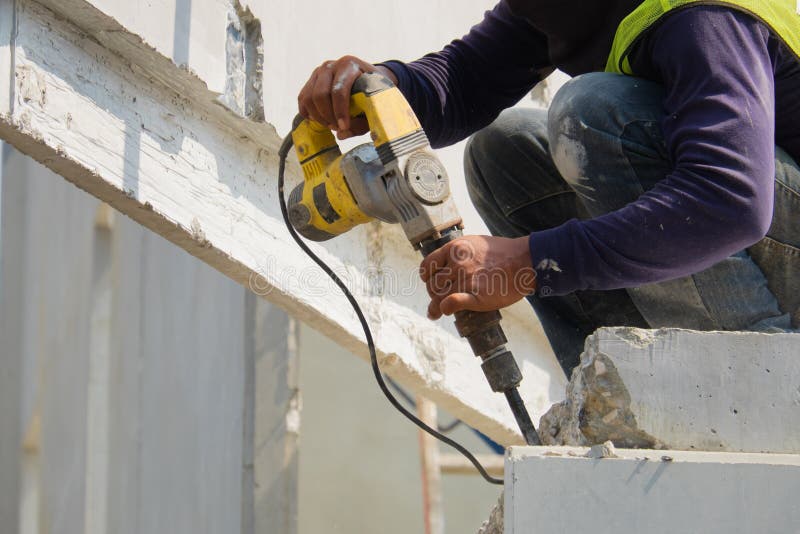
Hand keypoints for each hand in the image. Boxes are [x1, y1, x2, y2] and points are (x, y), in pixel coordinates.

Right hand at [297, 56, 397, 139]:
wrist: (366, 78)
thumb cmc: (372, 93)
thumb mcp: (373, 106)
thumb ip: (361, 122)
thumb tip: (342, 133)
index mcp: (349, 65)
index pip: (339, 89)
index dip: (340, 111)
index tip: (344, 127)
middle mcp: (331, 65)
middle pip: (320, 94)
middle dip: (328, 116)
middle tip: (338, 128)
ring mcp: (318, 72)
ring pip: (308, 97)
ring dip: (318, 116)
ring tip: (331, 125)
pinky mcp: (311, 81)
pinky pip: (302, 98)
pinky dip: (308, 113)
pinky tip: (319, 120)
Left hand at [419, 235, 536, 319]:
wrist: (525, 261)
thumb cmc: (502, 252)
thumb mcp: (474, 243)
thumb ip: (457, 252)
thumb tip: (444, 264)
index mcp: (454, 249)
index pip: (427, 266)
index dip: (427, 277)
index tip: (431, 282)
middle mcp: (457, 264)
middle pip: (432, 285)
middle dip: (434, 293)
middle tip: (440, 298)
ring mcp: (466, 280)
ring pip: (439, 297)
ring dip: (437, 305)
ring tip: (440, 310)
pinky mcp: (476, 296)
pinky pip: (451, 304)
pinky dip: (445, 309)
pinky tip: (445, 311)